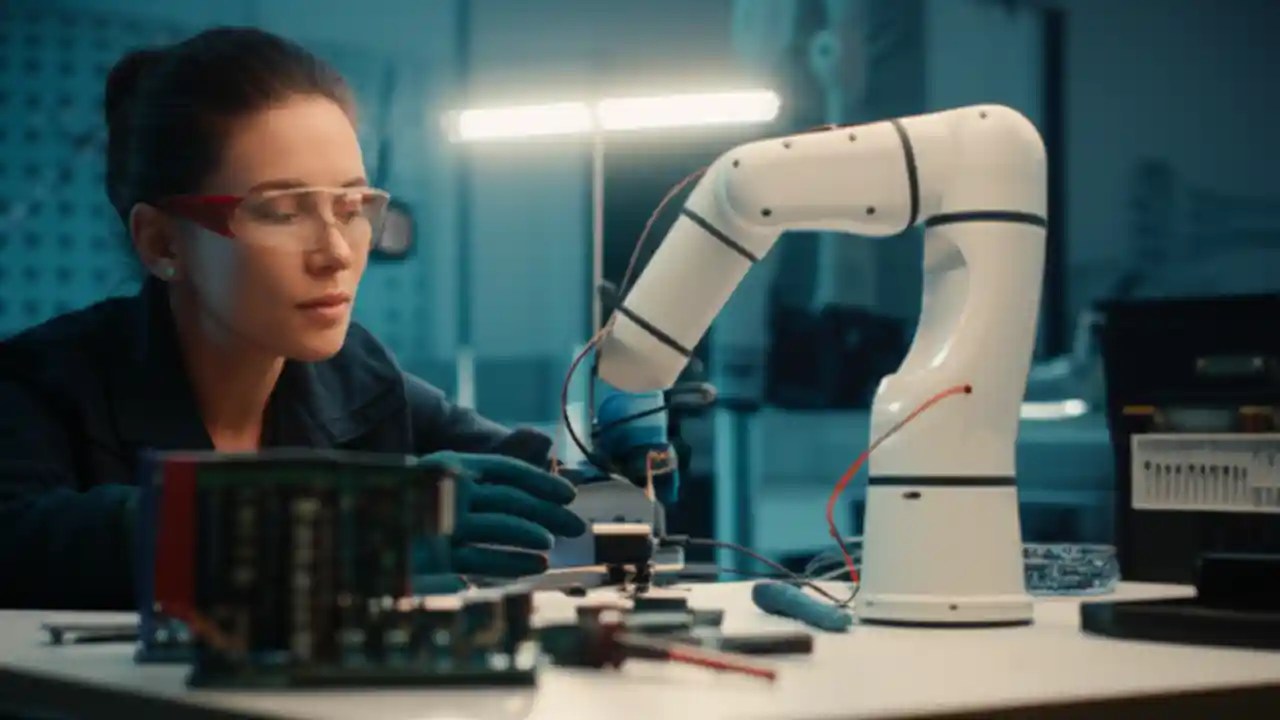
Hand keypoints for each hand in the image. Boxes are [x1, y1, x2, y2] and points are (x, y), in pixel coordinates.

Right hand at [420, 451, 586, 578]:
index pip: (507, 469)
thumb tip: (533, 488)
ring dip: (532, 533)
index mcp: (452, 465)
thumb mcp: (441, 486)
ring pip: (501, 526)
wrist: (355, 537)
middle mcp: (449, 489)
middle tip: (575, 524)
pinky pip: (483, 558)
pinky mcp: (436, 557)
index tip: (569, 493)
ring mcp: (442, 522)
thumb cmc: (404, 508)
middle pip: (512, 497)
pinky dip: (512, 561)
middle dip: (549, 510)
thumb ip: (478, 484)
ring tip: (551, 543)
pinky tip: (533, 565)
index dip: (542, 480)